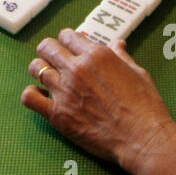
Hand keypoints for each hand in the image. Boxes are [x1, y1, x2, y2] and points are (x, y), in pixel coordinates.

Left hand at [22, 30, 175, 174]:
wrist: (142, 139)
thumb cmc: (145, 106)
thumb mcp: (138, 73)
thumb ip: (122, 56)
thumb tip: (117, 44)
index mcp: (96, 55)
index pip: (67, 36)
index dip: (68, 41)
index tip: (71, 49)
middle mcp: (76, 69)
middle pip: (47, 47)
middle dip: (50, 51)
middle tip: (56, 61)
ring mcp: (64, 91)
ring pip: (35, 68)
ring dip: (40, 70)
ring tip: (48, 78)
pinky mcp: (57, 114)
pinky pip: (29, 97)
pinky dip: (31, 94)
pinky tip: (41, 97)